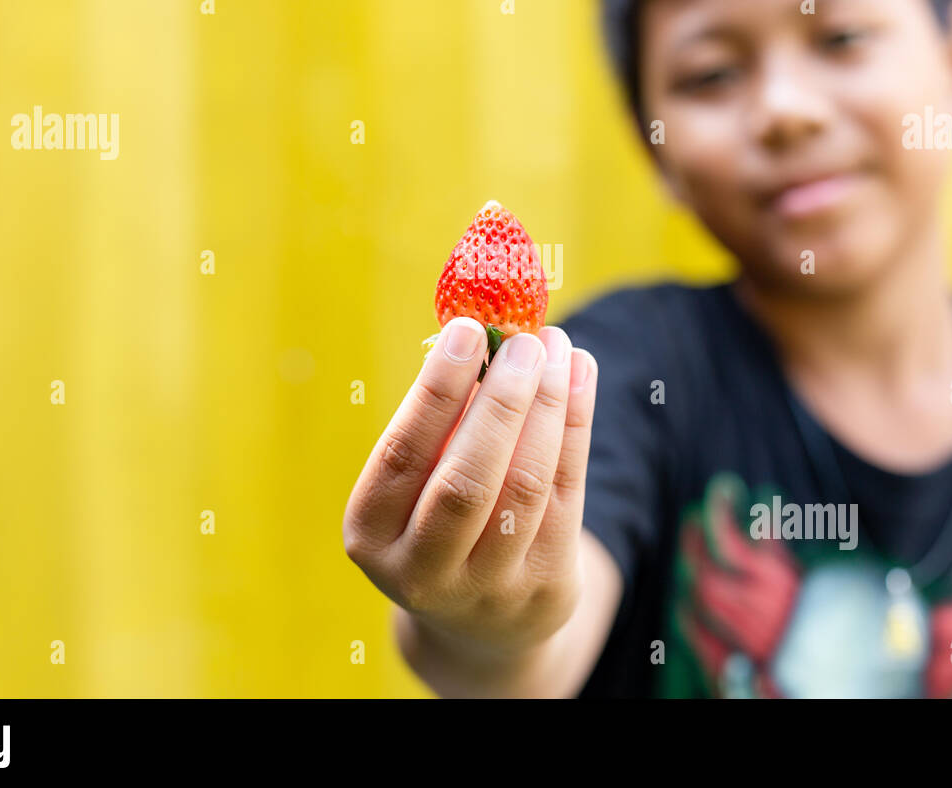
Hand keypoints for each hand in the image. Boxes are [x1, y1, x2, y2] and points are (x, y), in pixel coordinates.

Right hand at [344, 317, 597, 655]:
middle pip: (467, 480)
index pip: (402, 454)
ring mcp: (490, 587)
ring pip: (527, 485)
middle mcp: (424, 570)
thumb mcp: (416, 483)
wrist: (481, 621)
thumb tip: (483, 332)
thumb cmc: (438, 517)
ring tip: (556, 346)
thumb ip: (441, 420)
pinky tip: (579, 374)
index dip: (436, 390)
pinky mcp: (546, 585)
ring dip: (547, 405)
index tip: (466, 329)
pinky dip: (576, 424)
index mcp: (372, 535)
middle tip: (524, 340)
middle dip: (501, 401)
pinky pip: (569, 491)